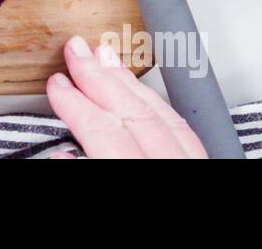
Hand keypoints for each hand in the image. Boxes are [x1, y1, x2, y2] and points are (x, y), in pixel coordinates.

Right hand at [46, 35, 206, 158]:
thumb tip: (60, 154)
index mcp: (139, 171)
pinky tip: (140, 91)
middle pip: (134, 112)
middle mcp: (171, 163)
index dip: (76, 104)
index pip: (104, 133)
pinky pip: (182, 127)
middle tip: (76, 50)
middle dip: (99, 78)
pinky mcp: (205, 162)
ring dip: (128, 82)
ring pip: (161, 113)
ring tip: (104, 57)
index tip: (56, 84)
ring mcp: (193, 163)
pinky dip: (156, 102)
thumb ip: (82, 171)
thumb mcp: (101, 211)